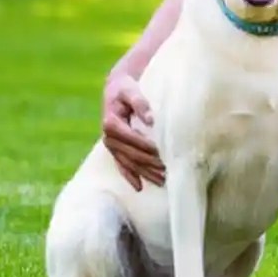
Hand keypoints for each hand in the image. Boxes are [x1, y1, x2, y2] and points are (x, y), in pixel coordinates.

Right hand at [102, 75, 164, 189]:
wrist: (115, 89)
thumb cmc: (126, 88)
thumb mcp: (131, 90)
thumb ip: (140, 103)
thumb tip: (151, 119)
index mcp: (111, 122)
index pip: (132, 138)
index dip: (147, 147)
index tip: (163, 153)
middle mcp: (109, 137)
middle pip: (131, 154)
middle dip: (149, 164)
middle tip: (168, 171)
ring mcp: (111, 146)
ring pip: (129, 163)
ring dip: (145, 173)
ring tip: (162, 181)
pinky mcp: (115, 150)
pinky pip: (122, 166)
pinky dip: (130, 177)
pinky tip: (140, 187)